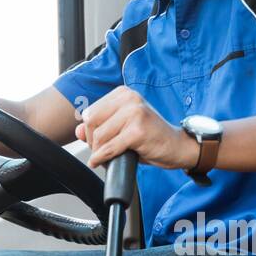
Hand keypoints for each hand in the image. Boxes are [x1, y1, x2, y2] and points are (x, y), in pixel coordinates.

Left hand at [75, 86, 198, 169]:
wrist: (177, 146)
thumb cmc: (150, 136)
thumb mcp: (122, 127)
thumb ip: (100, 126)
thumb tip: (78, 131)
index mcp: (123, 93)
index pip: (90, 111)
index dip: (89, 131)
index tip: (97, 142)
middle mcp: (129, 98)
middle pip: (92, 121)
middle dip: (92, 141)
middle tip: (100, 152)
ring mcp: (134, 113)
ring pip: (99, 135)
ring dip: (98, 151)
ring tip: (106, 157)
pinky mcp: (138, 131)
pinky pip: (110, 148)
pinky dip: (102, 158)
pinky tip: (101, 162)